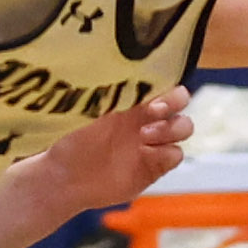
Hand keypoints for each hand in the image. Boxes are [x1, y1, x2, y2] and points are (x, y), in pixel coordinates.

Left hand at [31, 85, 191, 218]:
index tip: (149, 96)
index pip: (162, 82)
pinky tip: (147, 155)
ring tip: (145, 137)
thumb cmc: (70, 140)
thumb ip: (107, 95)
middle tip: (154, 112)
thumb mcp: (85, 112)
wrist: (65, 177)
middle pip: (180, 101)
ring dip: (172, 129)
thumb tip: (118, 69)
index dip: (163, 85)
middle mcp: (146, 118)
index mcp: (132, 100)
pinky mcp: (154, 166)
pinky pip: (175, 155)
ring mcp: (152, 142)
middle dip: (174, 102)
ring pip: (182, 127)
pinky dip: (167, 154)